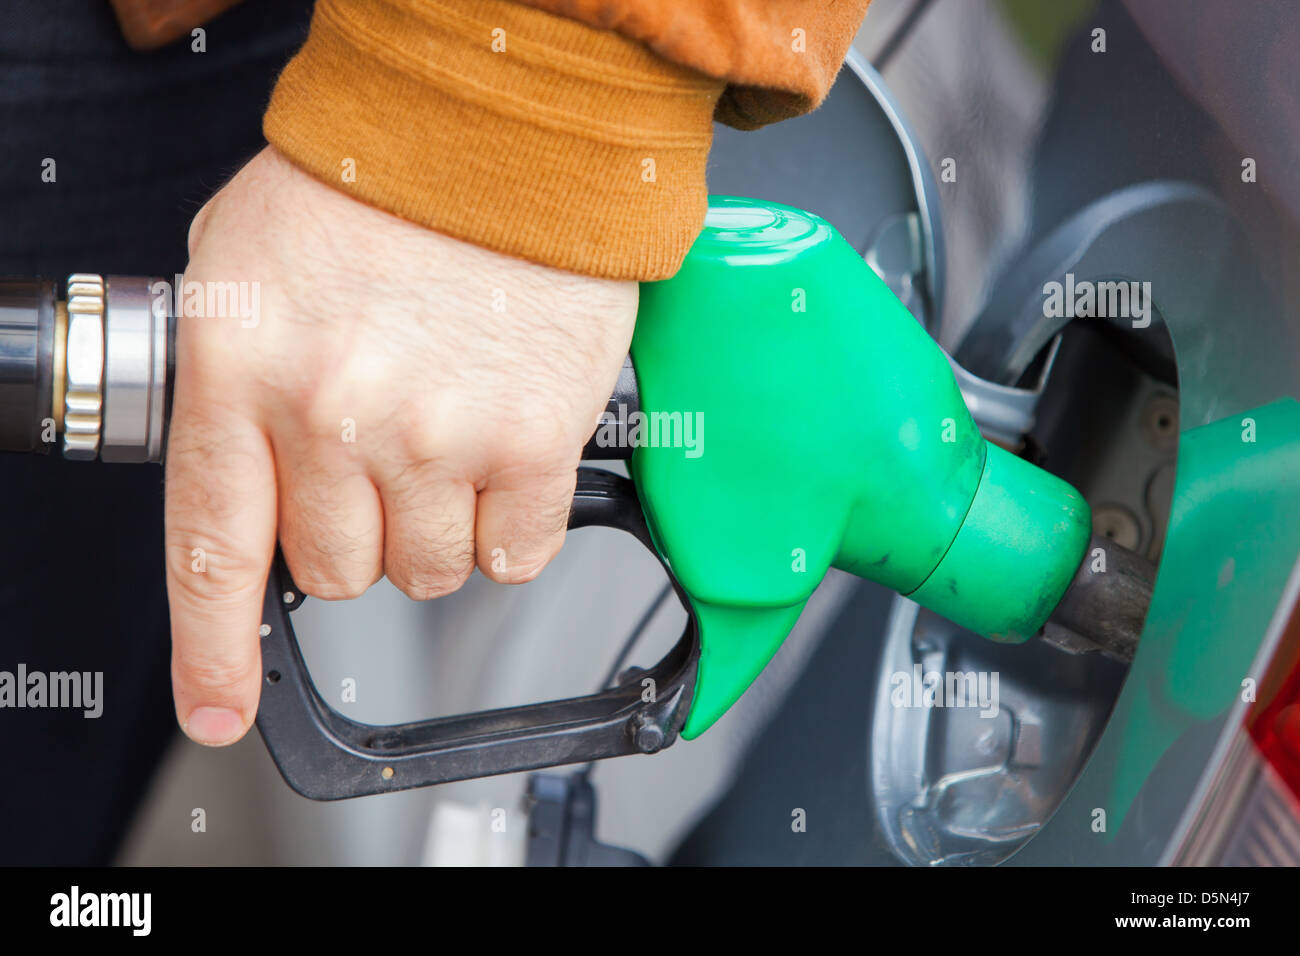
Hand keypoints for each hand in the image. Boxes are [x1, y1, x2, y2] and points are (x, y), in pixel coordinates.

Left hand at [166, 146, 635, 744]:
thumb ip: (233, 393)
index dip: (214, 651)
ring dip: (435, 528)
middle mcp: (335, 417)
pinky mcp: (531, 442)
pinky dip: (510, 527)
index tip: (221, 706)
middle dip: (356, 534)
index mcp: (245, 372)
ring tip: (449, 441)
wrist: (500, 133)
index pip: (215, 551)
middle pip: (339, 573)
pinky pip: (516, 554)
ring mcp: (437, 437)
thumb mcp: (245, 272)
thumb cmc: (373, 189)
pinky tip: (506, 461)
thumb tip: (251, 488)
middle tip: (381, 461)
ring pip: (429, 571)